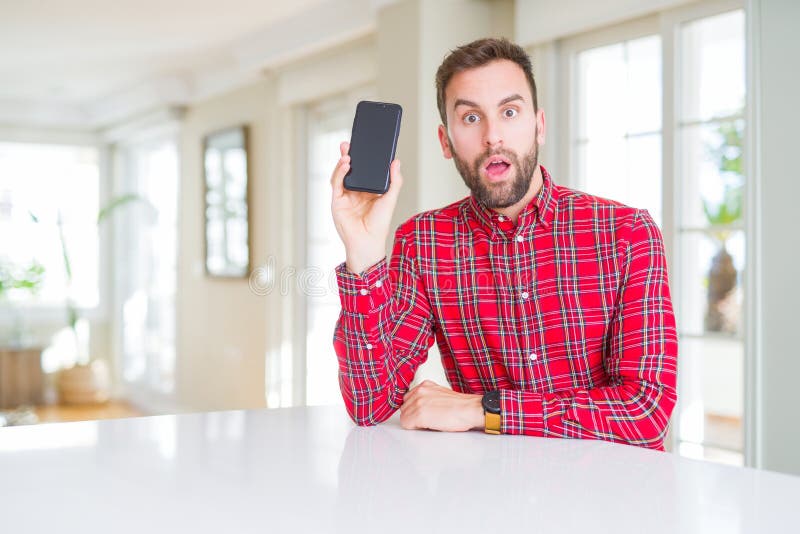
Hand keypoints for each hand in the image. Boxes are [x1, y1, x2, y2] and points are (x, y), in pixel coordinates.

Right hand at [330, 141, 403, 273]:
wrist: (368, 241)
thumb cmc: (379, 224)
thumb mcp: (390, 199)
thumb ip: (395, 181)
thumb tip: (396, 161)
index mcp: (368, 189)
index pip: (364, 169)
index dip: (364, 157)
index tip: (365, 144)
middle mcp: (355, 190)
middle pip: (350, 169)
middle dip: (348, 155)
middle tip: (350, 142)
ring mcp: (345, 195)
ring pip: (341, 173)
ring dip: (343, 162)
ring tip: (348, 152)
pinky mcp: (337, 200)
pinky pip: (336, 183)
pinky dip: (339, 172)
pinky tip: (345, 164)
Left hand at [400, 380, 483, 431]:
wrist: (470, 410)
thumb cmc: (461, 406)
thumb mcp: (440, 394)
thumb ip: (427, 396)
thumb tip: (420, 406)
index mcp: (425, 385)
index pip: (407, 399)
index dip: (414, 409)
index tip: (423, 413)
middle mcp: (419, 391)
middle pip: (404, 407)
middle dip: (413, 415)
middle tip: (428, 419)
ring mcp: (418, 402)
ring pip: (404, 416)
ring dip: (414, 422)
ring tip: (430, 422)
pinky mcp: (419, 414)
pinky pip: (406, 424)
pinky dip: (415, 428)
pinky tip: (429, 425)